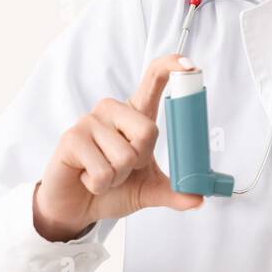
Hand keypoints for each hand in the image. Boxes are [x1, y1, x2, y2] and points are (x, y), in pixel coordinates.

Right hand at [32, 53, 205, 240]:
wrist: (76, 205)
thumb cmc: (112, 188)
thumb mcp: (148, 190)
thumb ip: (175, 192)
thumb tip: (199, 198)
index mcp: (135, 114)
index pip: (153, 79)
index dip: (171, 67)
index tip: (190, 66)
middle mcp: (112, 110)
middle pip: (148, 131)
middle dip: (140, 161)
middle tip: (122, 169)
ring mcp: (90, 120)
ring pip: (125, 157)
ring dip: (117, 178)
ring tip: (102, 174)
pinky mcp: (71, 138)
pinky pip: (102, 171)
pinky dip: (99, 185)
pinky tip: (87, 179)